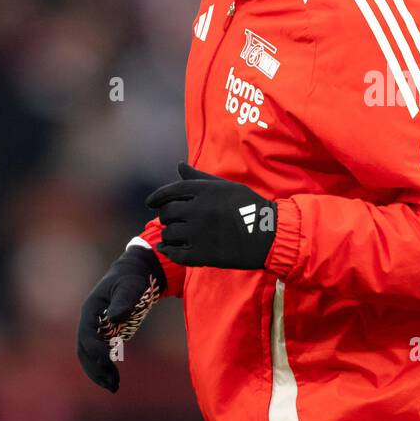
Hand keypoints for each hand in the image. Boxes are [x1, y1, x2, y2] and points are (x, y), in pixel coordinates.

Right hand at [76, 245, 165, 392]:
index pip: (86, 333)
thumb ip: (123, 301)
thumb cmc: (133, 279)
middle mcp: (89, 320)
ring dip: (98, 372)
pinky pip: (97, 355)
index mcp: (91, 308)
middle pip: (84, 349)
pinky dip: (103, 369)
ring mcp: (94, 328)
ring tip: (114, 387)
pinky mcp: (103, 335)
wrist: (135, 274)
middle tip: (111, 383)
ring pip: (88, 356)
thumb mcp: (131, 287)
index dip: (95, 349)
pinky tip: (114, 381)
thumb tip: (114, 319)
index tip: (108, 360)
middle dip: (95, 367)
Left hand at [145, 162, 276, 269]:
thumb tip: (179, 165)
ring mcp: (199, 233)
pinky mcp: (201, 254)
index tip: (151, 203)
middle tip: (172, 220)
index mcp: (204, 191)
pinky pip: (174, 253)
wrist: (268, 234)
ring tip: (178, 235)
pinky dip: (169, 251)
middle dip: (166, 216)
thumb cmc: (249, 207)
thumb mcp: (225, 187)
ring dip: (169, 234)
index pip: (169, 192)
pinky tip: (170, 249)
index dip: (157, 197)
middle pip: (167, 213)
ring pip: (169, 233)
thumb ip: (199, 178)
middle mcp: (198, 210)